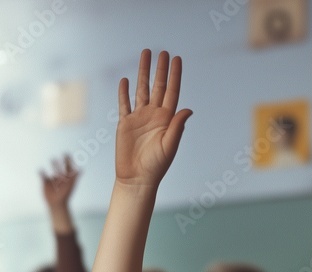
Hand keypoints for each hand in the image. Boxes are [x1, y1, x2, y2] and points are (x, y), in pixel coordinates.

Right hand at [41, 155, 79, 210]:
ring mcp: (52, 181)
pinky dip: (41, 172)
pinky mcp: (45, 183)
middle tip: (63, 154)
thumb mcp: (70, 185)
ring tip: (52, 159)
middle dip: (61, 162)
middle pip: (60, 168)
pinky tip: (40, 170)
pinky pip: (43, 176)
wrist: (57, 203)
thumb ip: (74, 177)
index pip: (67, 167)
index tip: (66, 153)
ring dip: (54, 165)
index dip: (68, 160)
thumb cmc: (65, 195)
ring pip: (53, 171)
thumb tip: (81, 170)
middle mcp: (60, 178)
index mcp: (66, 178)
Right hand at [115, 49, 192, 187]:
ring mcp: (139, 118)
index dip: (174, 75)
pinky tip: (125, 80)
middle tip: (162, 52)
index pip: (172, 92)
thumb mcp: (169, 146)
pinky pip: (124, 104)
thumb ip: (177, 127)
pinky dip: (124, 92)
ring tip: (144, 55)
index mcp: (167, 119)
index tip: (176, 59)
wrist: (136, 178)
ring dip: (142, 73)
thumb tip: (188, 109)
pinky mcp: (125, 123)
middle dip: (159, 69)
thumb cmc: (156, 166)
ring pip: (141, 90)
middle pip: (158, 86)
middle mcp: (154, 115)